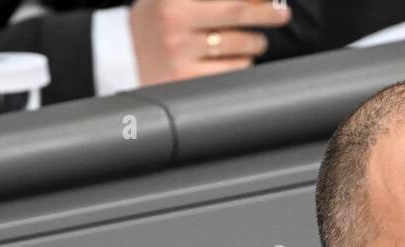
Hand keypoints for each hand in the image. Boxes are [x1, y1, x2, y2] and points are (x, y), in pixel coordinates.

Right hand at [128, 0, 291, 85]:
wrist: (124, 60)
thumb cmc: (157, 26)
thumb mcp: (173, 0)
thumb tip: (256, 0)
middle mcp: (175, 22)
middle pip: (237, 12)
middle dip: (267, 13)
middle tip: (281, 14)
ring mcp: (181, 54)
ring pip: (240, 46)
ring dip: (255, 42)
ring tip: (253, 40)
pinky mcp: (187, 81)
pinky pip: (233, 71)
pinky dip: (242, 64)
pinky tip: (236, 60)